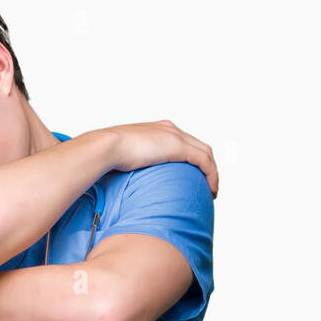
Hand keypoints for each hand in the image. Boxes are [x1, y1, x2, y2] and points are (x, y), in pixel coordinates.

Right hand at [103, 120, 218, 197]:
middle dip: (208, 167)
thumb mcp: (126, 158)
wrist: (107, 146)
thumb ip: (135, 163)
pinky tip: (211, 190)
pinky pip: (204, 162)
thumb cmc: (108, 155)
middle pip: (199, 147)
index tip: (195, 177)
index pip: (185, 142)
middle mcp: (170, 129)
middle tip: (208, 185)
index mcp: (159, 129)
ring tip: (212, 191)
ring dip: (212, 173)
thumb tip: (129, 180)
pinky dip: (211, 176)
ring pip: (206, 154)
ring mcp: (175, 136)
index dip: (195, 159)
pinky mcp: (178, 146)